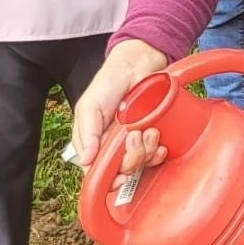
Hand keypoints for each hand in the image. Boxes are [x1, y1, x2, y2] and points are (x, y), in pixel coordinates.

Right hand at [73, 40, 169, 167]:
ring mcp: (131, 142)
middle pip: (121, 171)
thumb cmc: (108, 82)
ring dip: (146, 150)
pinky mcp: (148, 136)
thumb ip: (87, 134)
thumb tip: (86, 161)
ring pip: (139, 164)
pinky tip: (158, 138)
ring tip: (147, 130)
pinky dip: (157, 151)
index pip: (97, 171)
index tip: (120, 177)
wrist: (137, 64)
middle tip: (134, 136)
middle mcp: (112, 145)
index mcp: (94, 141)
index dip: (109, 180)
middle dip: (132, 158)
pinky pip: (154, 156)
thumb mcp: (89, 106)